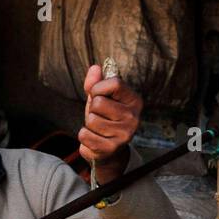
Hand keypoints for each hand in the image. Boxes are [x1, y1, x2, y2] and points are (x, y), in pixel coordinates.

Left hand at [79, 64, 142, 183]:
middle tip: (99, 116)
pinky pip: (85, 135)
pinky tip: (94, 139)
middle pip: (98, 102)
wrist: (109, 150)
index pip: (114, 83)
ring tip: (98, 129)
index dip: (98, 88)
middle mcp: (133, 117)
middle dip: (92, 109)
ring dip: (88, 124)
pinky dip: (84, 136)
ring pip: (91, 119)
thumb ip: (96, 83)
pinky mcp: (111, 149)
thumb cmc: (104, 118)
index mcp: (134, 100)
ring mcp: (124, 134)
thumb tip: (94, 68)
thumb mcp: (101, 98)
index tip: (97, 95)